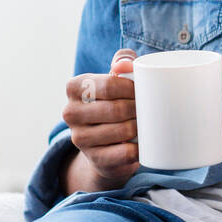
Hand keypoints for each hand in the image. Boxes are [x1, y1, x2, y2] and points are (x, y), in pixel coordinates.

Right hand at [61, 48, 140, 187]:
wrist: (108, 142)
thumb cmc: (116, 102)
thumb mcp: (117, 79)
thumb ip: (123, 62)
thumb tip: (124, 63)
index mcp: (75, 87)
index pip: (109, 85)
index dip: (133, 89)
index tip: (145, 92)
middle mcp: (71, 112)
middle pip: (116, 109)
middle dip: (139, 109)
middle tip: (151, 110)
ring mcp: (80, 138)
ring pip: (122, 131)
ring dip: (141, 128)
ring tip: (148, 124)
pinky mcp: (94, 158)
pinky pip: (124, 153)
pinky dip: (139, 149)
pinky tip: (144, 144)